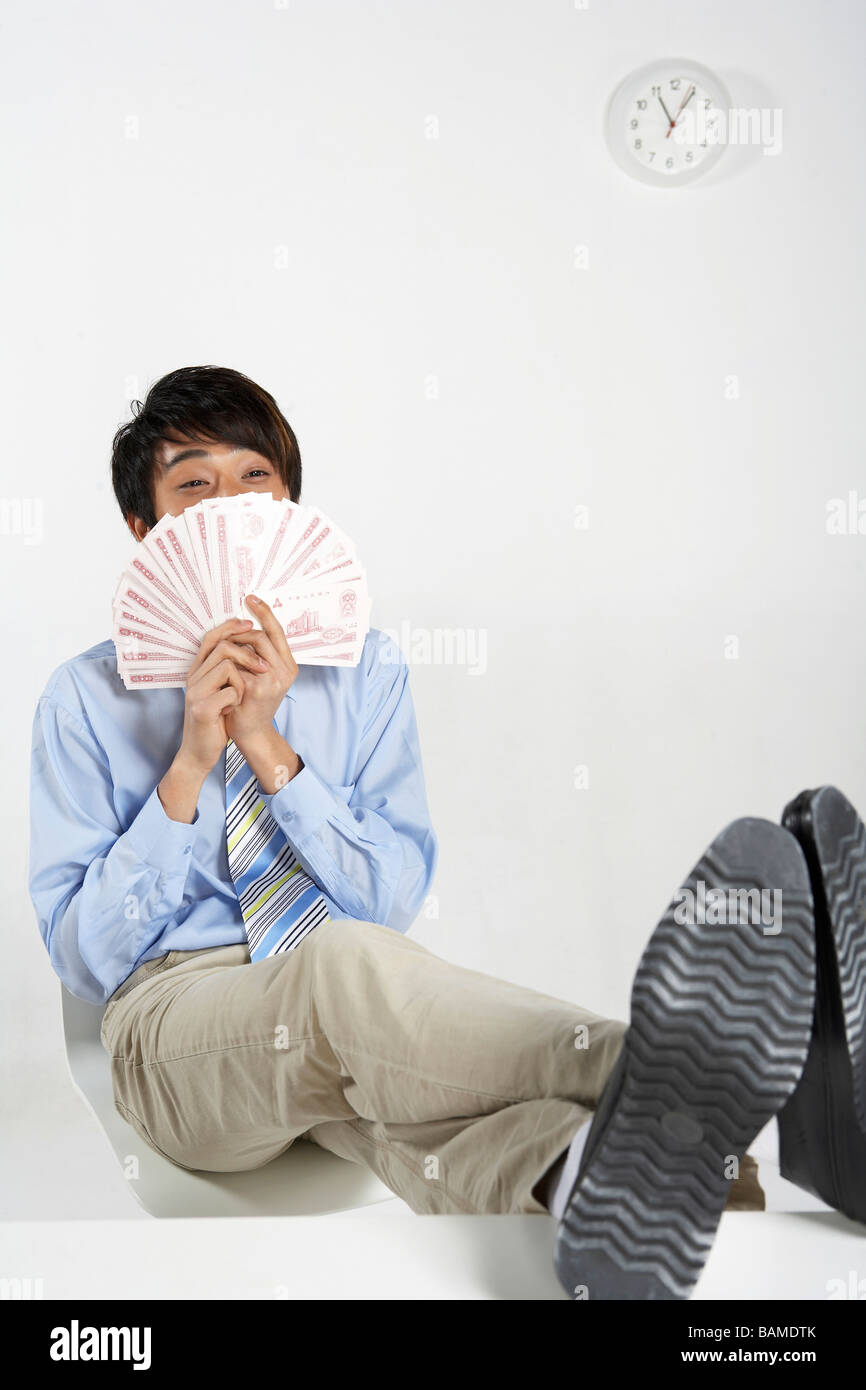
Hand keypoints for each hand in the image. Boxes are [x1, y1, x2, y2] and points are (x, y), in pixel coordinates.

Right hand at [175, 618, 267, 775]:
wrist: (198, 751)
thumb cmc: (213, 720)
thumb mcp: (218, 691)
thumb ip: (225, 670)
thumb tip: (247, 645)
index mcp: (197, 670)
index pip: (211, 636)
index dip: (231, 626)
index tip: (250, 623)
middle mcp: (193, 677)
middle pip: (221, 646)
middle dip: (248, 654)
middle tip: (263, 668)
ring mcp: (196, 693)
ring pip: (226, 666)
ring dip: (243, 680)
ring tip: (245, 695)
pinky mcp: (202, 709)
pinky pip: (230, 692)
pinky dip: (238, 699)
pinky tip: (233, 709)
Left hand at [222, 595, 298, 746]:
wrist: (251, 732)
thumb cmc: (253, 703)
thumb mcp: (264, 677)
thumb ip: (261, 656)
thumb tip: (246, 626)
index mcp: (289, 666)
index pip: (277, 631)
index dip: (264, 611)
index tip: (250, 598)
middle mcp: (285, 672)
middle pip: (262, 635)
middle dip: (241, 628)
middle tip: (227, 626)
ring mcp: (272, 680)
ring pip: (251, 645)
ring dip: (233, 642)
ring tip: (222, 647)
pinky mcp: (256, 689)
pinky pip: (237, 663)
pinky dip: (227, 661)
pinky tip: (219, 665)